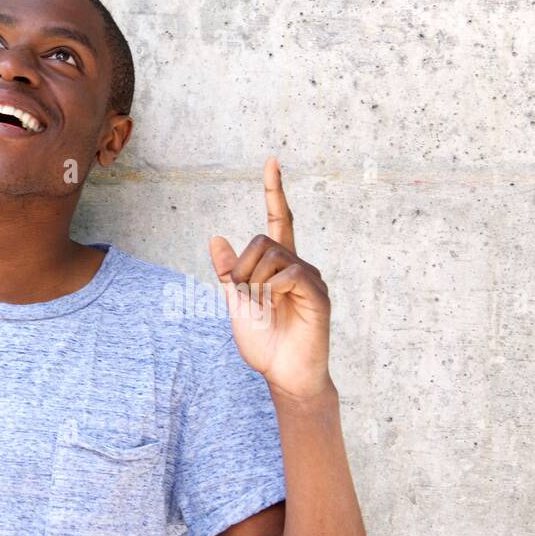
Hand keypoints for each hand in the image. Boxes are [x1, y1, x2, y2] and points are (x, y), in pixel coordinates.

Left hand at [208, 157, 331, 401]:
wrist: (282, 374)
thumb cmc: (263, 341)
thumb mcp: (236, 301)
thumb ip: (228, 271)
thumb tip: (216, 237)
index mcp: (279, 265)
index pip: (280, 219)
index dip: (274, 190)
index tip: (271, 161)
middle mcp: (299, 265)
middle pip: (263, 240)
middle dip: (243, 268)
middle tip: (244, 295)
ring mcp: (311, 279)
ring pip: (272, 256)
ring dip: (254, 283)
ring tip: (263, 307)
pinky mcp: (318, 295)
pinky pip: (288, 276)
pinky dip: (270, 291)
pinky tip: (274, 307)